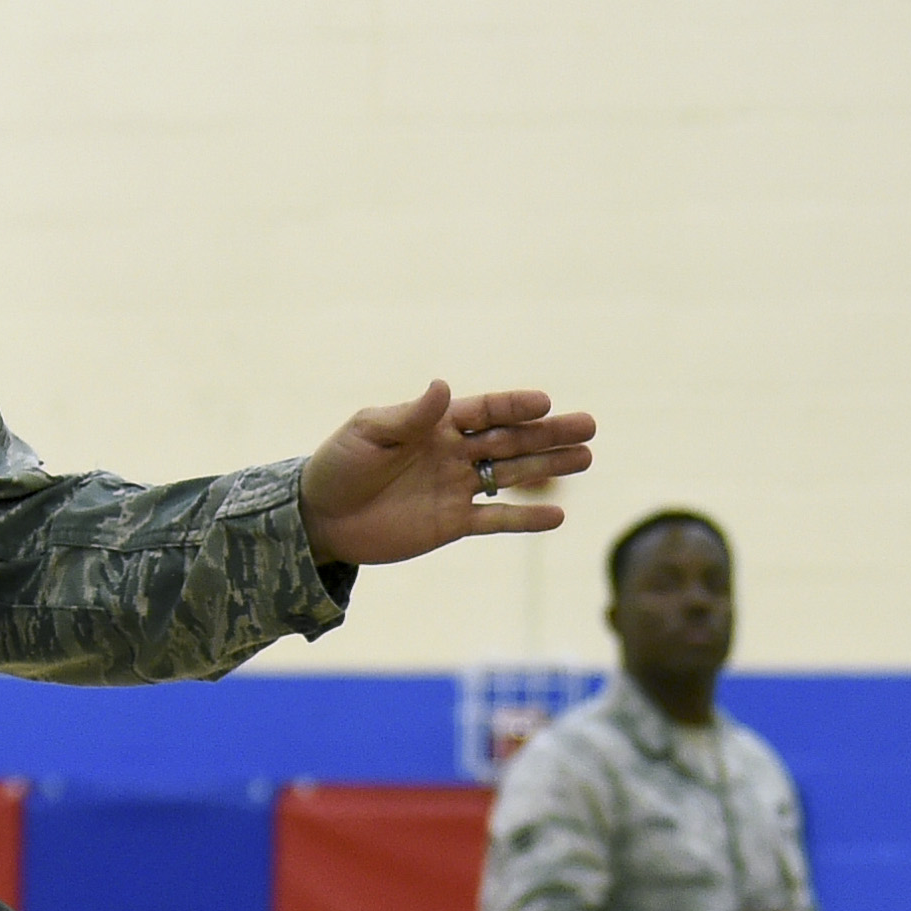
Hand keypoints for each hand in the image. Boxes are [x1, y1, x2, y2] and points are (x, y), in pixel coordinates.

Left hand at [300, 382, 595, 567]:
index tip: (546, 402)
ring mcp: (456, 488)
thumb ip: (409, 416)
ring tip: (586, 458)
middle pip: (510, 440)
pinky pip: (496, 520)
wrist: (321, 519)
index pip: (485, 411)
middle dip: (549, 433)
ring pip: (512, 475)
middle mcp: (453, 452)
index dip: (515, 406)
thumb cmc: (339, 466)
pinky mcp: (452, 523)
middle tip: (589, 426)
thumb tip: (443, 386)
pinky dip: (525, 519)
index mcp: (435, 424)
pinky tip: (557, 515)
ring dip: (548, 467)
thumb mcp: (368, 434)